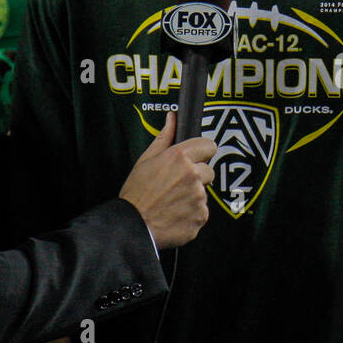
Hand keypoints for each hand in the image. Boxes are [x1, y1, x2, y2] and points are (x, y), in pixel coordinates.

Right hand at [118, 111, 215, 249]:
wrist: (133, 226)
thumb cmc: (137, 193)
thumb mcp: (146, 160)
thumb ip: (165, 137)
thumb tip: (173, 117)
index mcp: (180, 157)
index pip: (209, 146)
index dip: (202, 153)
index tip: (195, 160)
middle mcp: (193, 175)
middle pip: (209, 171)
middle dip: (197, 177)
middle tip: (176, 186)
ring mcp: (199, 197)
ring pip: (204, 193)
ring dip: (193, 197)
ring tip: (172, 202)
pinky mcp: (201, 216)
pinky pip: (202, 212)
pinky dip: (192, 214)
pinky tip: (175, 215)